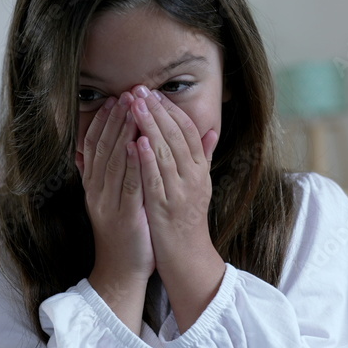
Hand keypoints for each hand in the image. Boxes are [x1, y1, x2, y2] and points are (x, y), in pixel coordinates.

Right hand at [77, 92, 154, 283]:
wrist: (120, 272)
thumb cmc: (122, 235)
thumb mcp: (109, 202)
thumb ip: (103, 177)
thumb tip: (91, 154)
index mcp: (94, 186)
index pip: (94, 146)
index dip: (102, 122)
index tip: (114, 100)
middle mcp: (97, 192)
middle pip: (102, 148)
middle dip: (114, 119)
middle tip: (125, 95)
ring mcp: (108, 204)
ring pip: (113, 162)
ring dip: (123, 133)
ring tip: (132, 110)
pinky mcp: (124, 217)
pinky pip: (128, 185)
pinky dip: (132, 164)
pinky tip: (137, 145)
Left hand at [128, 86, 218, 268]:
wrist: (188, 257)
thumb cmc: (189, 220)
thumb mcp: (201, 185)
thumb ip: (204, 157)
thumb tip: (212, 131)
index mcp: (201, 170)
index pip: (188, 131)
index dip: (171, 110)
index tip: (154, 92)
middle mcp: (194, 177)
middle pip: (176, 136)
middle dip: (157, 110)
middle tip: (139, 89)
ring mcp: (180, 192)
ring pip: (165, 152)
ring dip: (149, 126)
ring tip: (135, 105)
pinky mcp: (165, 207)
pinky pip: (155, 179)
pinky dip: (147, 159)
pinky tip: (136, 141)